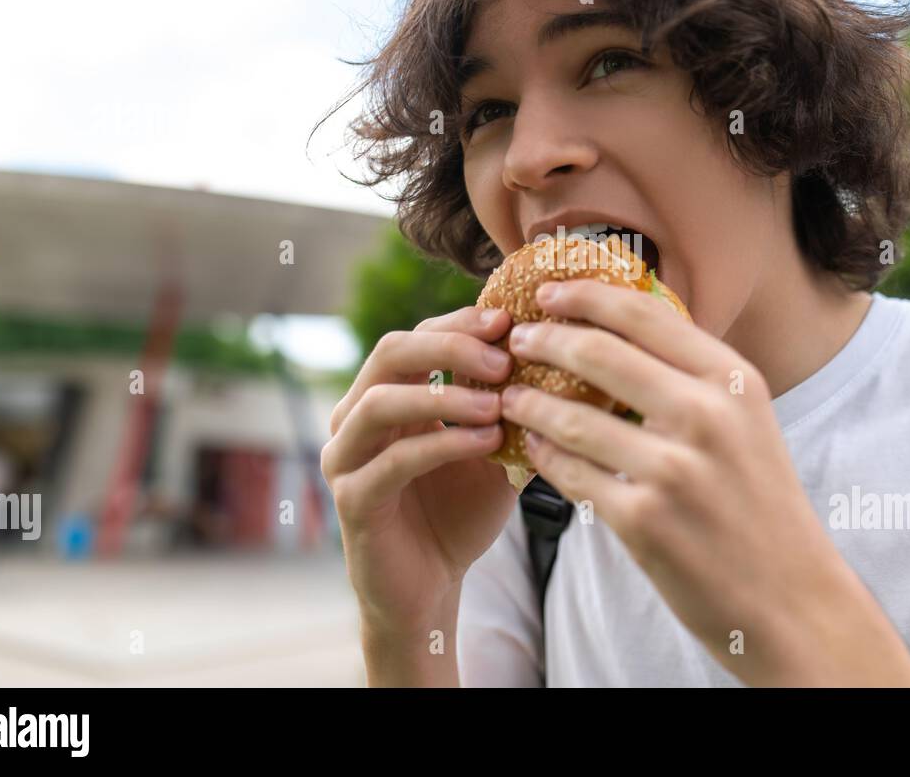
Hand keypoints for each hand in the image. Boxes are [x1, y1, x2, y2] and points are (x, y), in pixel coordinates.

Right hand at [322, 305, 515, 640]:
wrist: (430, 588)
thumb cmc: (460, 511)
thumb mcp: (493, 449)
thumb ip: (510, 406)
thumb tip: (564, 357)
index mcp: (387, 393)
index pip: (418, 334)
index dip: (462, 322)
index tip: (512, 321)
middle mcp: (355, 416)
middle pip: (391, 351)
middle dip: (451, 345)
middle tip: (503, 357)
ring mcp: (345, 457)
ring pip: (381, 402)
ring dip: (445, 395)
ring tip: (499, 403)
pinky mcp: (352, 500)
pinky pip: (393, 461)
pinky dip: (443, 445)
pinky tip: (488, 442)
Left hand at [500, 279, 909, 686]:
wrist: (792, 598)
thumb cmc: (762, 505)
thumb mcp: (749, 422)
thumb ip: (695, 376)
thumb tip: (622, 328)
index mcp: (732, 381)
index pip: (644, 313)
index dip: (586, 295)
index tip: (549, 291)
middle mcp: (705, 415)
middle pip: (597, 354)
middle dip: (545, 340)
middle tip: (518, 341)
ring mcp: (672, 469)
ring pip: (571, 417)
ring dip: (530, 402)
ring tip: (512, 397)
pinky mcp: (642, 520)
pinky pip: (571, 474)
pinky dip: (544, 457)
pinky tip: (533, 450)